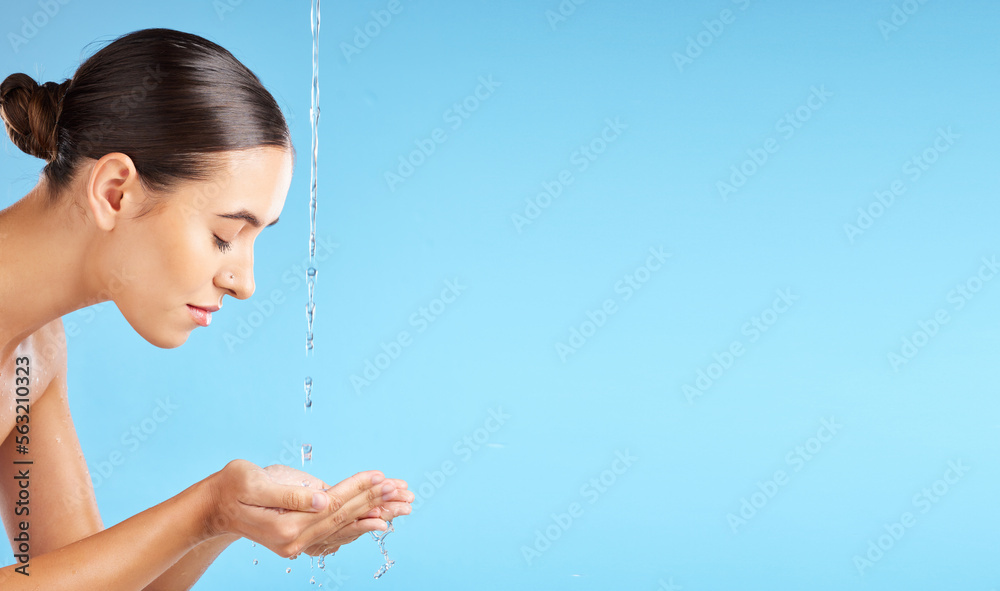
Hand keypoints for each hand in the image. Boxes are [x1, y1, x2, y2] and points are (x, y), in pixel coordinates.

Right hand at [204, 460, 412, 557]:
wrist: (213, 508)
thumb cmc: (231, 487)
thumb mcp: (255, 482)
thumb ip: (291, 494)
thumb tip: (323, 497)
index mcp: (286, 525)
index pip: (332, 504)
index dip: (357, 488)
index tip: (381, 476)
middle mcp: (294, 541)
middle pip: (343, 517)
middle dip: (375, 501)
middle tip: (402, 489)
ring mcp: (297, 545)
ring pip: (343, 528)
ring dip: (374, 514)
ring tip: (401, 506)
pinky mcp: (299, 540)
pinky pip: (335, 534)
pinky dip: (358, 525)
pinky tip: (378, 521)